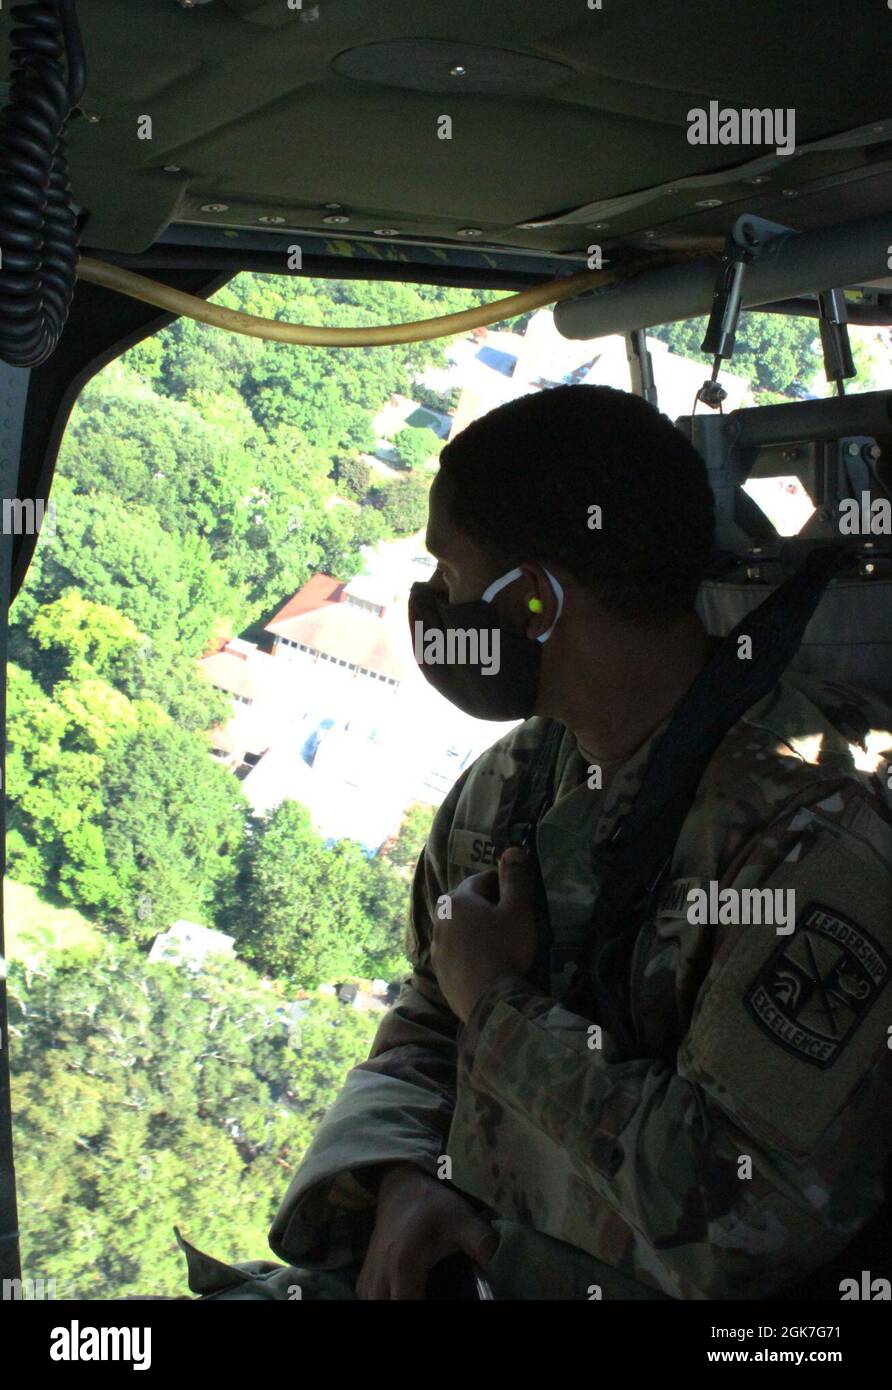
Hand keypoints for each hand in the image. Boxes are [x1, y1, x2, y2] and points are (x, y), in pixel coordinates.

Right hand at [356, 1163, 497, 1300]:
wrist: (402, 1186)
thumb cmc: (433, 1205)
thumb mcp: (463, 1219)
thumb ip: (483, 1242)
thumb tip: (499, 1264)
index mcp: (404, 1265)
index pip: (407, 1307)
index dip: (422, 1314)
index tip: (445, 1300)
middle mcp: (381, 1274)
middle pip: (385, 1309)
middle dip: (406, 1310)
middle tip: (431, 1296)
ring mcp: (369, 1274)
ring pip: (373, 1303)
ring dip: (393, 1303)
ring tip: (418, 1295)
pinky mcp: (364, 1273)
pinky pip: (368, 1298)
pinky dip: (382, 1300)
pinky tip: (401, 1295)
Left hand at [430, 846, 537, 1023]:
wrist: (488, 1001)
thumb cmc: (505, 949)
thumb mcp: (517, 911)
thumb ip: (514, 879)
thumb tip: (513, 849)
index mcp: (459, 899)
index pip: (481, 880)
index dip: (501, 881)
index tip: (517, 889)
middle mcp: (441, 918)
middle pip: (466, 902)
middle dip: (484, 903)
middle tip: (507, 913)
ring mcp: (437, 946)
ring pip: (457, 927)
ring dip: (473, 926)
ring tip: (495, 936)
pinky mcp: (439, 970)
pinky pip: (454, 950)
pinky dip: (467, 949)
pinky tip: (482, 959)